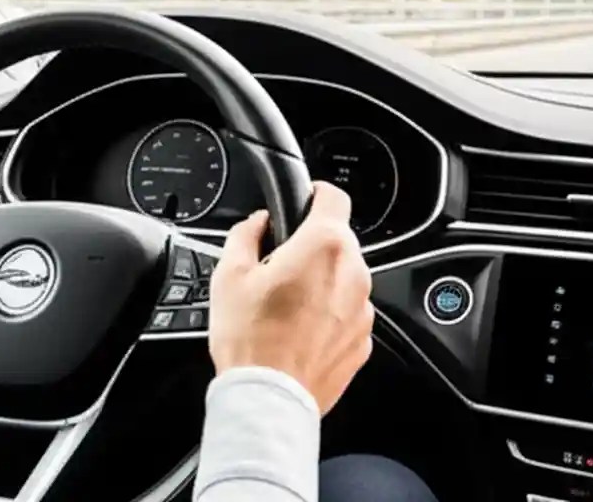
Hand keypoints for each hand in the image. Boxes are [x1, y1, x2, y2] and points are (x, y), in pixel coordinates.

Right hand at [208, 182, 372, 414]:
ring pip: (345, 279)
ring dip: (322, 282)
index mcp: (324, 245)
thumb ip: (247, 235)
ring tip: (286, 305)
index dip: (316, 194)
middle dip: (312, 247)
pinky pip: (348, 313)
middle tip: (280, 266)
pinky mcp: (363, 339)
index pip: (334, 197)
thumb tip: (256, 223)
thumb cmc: (251, 341)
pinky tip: (299, 331)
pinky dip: (330, 315)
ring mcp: (363, 309)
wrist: (269, 399)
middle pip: (338, 241)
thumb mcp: (230, 275)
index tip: (306, 201)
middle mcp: (354, 273)